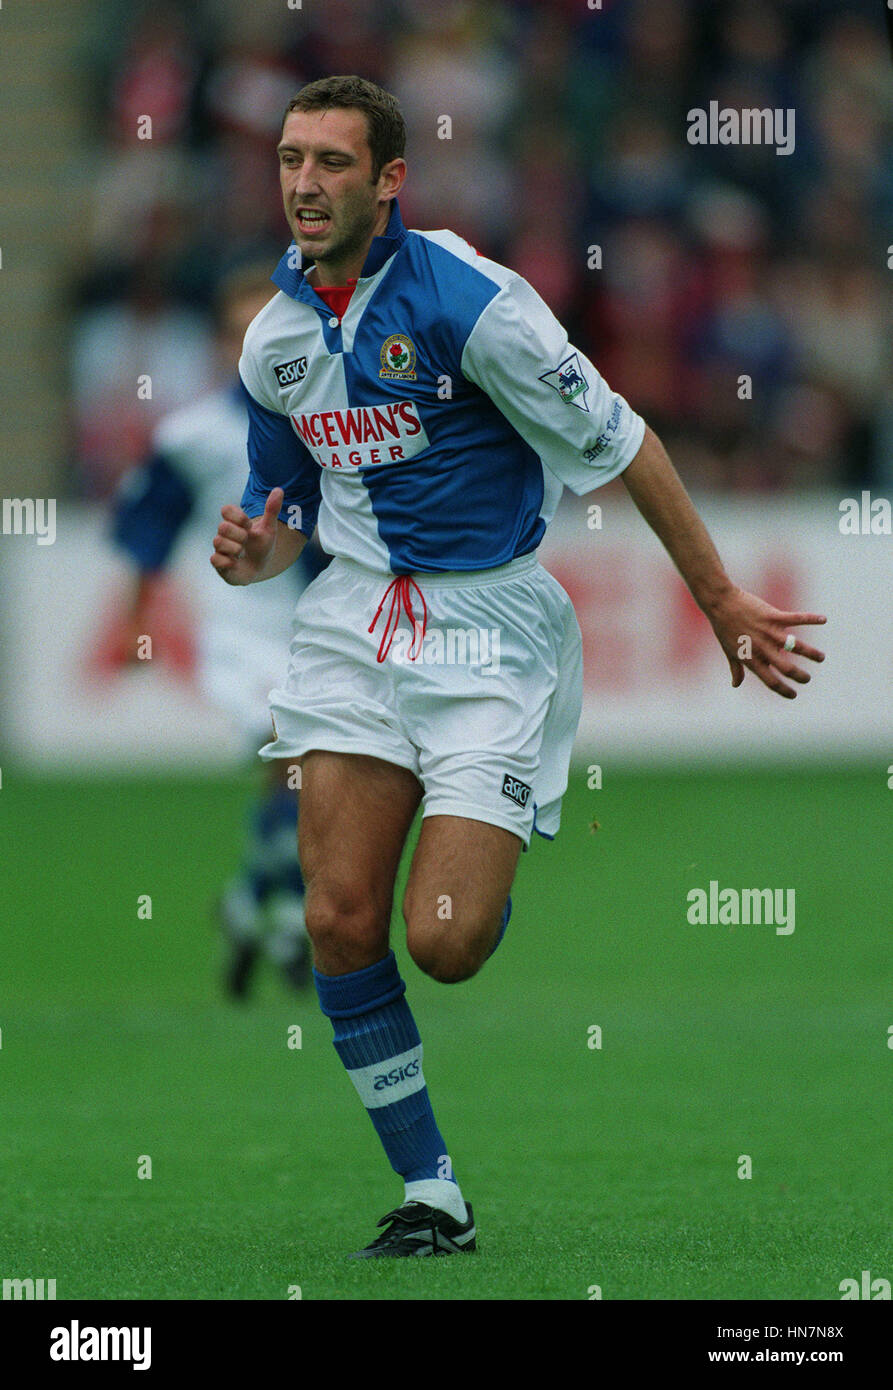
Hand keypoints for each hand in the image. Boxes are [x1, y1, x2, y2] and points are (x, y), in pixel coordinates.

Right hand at [210, 488, 282, 584]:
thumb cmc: (262, 546)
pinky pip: (214, 560)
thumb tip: (279, 490)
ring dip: (236, 548)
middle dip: (240, 534)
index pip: (226, 510)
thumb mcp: (269, 529)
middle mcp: (224, 534)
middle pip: (222, 526)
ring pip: (218, 542)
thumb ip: (272, 510)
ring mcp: (220, 549)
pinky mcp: (219, 564)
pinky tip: (236, 563)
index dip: (239, 517)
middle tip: (247, 541)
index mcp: (234, 523)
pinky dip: (228, 562)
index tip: (249, 526)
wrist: (260, 568)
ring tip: (243, 554)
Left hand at [707, 585, 825, 698]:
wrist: (721, 604)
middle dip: (801, 676)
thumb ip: (736, 669)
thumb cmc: (724, 629)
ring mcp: (769, 632)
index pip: (771, 681)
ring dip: (811, 653)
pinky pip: (796, 619)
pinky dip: (812, 619)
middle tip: (808, 679)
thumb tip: (736, 684)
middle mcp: (762, 649)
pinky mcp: (773, 616)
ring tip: (821, 658)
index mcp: (752, 659)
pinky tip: (824, 620)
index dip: (784, 691)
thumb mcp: (729, 652)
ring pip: (796, 646)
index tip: (793, 695)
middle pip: (787, 668)